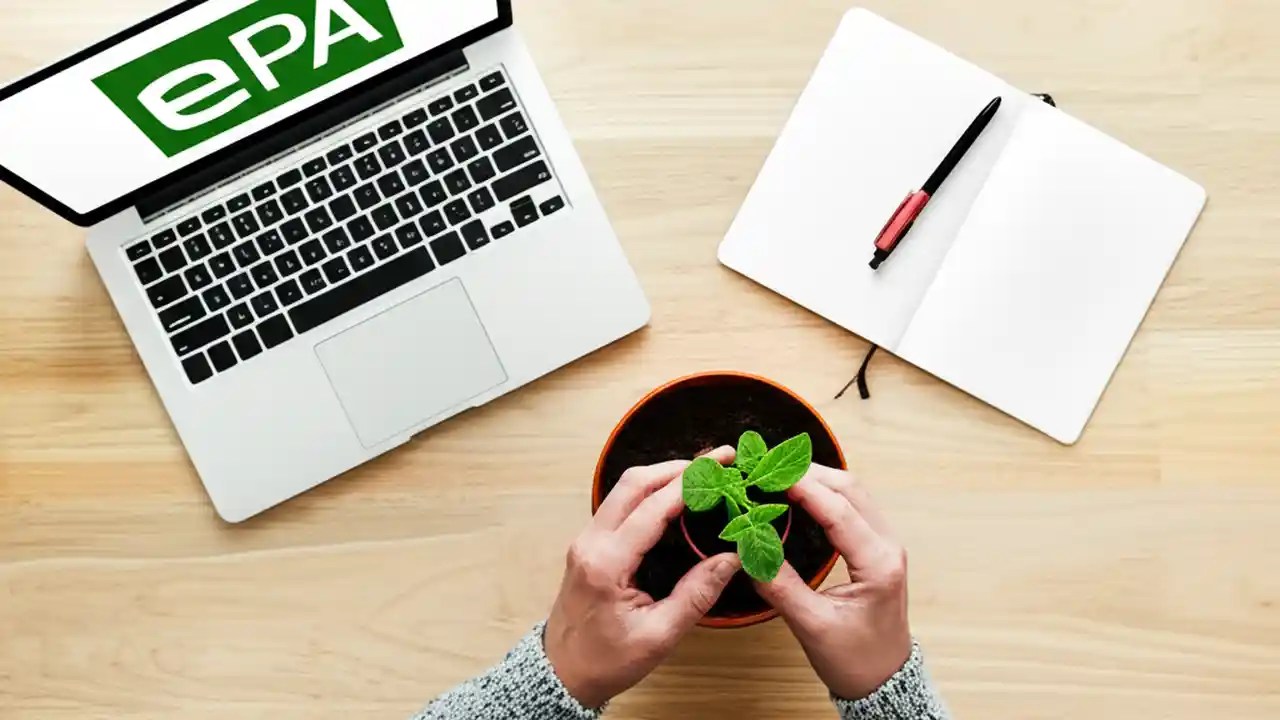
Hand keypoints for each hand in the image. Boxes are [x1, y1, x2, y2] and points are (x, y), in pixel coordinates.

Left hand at [545, 448, 740, 707]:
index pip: (652, 507)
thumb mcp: (659, 635)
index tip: (723, 464)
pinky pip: (619, 504)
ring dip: (663, 475)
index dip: (690, 482)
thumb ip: (696, 594)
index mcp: (607, 563)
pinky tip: (676, 497)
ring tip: (703, 474)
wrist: (561, 673)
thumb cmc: (606, 660)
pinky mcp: (588, 544)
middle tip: (718, 461)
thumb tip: (731, 558)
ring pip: (624, 489)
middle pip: (633, 483)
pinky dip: (650, 492)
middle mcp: (591, 542)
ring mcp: (586, 540)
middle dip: (677, 467)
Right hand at [754, 464, 911, 700]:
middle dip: (809, 472)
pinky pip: (852, 506)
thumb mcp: (813, 626)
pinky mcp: (876, 548)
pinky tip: (799, 493)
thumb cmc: (856, 660)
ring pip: (853, 492)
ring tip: (779, 474)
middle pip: (850, 489)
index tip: (769, 475)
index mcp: (878, 564)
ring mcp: (886, 545)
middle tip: (768, 467)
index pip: (838, 510)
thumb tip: (749, 552)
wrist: (884, 681)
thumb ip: (781, 587)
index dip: (803, 487)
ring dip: (818, 478)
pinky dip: (825, 492)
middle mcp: (888, 547)